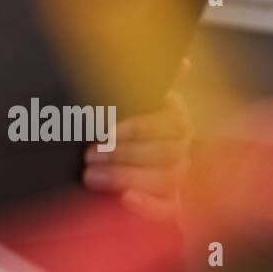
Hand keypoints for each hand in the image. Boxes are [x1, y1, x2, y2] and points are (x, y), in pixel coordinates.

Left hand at [81, 58, 193, 219]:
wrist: (97, 142)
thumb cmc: (111, 112)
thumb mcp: (122, 91)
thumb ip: (148, 76)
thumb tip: (183, 63)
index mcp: (174, 115)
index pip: (169, 125)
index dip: (138, 129)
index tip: (107, 131)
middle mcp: (180, 145)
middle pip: (167, 155)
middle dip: (124, 155)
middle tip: (89, 154)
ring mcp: (175, 174)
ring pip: (165, 180)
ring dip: (125, 177)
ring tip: (90, 175)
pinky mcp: (167, 200)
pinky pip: (167, 208)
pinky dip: (148, 206)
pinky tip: (125, 200)